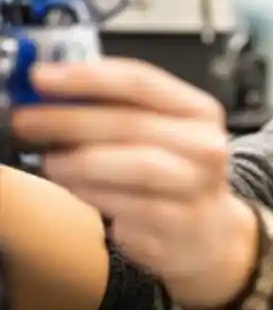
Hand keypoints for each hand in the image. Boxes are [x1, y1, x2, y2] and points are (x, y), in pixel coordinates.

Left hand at [9, 57, 258, 309]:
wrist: (208, 233)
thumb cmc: (173, 176)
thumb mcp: (162, 134)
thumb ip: (117, 110)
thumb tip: (54, 90)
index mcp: (199, 110)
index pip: (141, 82)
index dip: (86, 77)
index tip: (41, 76)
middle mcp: (204, 144)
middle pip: (132, 123)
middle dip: (69, 119)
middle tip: (27, 120)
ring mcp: (196, 184)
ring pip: (133, 164)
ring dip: (80, 161)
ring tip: (49, 161)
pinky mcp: (178, 221)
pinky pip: (126, 203)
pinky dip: (90, 192)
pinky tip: (71, 186)